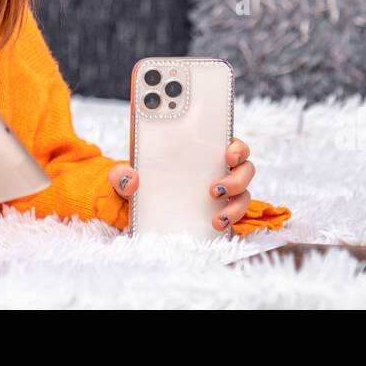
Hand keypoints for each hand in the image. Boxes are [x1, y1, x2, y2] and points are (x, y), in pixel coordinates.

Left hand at [108, 138, 253, 231]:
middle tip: (213, 189)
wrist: (138, 210)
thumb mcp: (125, 176)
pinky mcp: (220, 211)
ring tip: (216, 217)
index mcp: (199, 149)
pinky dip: (229, 220)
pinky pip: (234, 214)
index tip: (229, 153)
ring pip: (243, 193)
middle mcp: (216, 167)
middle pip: (244, 167)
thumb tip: (129, 179)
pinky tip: (215, 225)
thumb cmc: (140, 182)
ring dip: (235, 205)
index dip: (236, 146)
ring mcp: (221, 191)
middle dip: (237, 178)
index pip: (228, 140)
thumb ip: (120, 173)